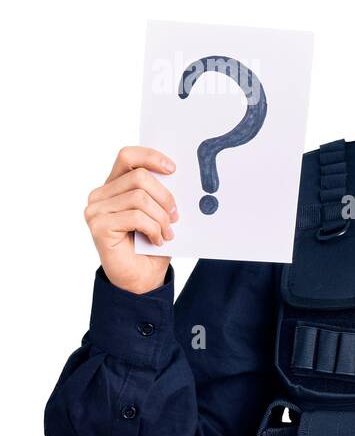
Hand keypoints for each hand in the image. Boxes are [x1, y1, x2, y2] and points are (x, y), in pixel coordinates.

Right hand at [85, 147, 177, 294]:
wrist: (142, 278)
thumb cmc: (151, 244)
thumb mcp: (159, 213)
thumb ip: (160, 193)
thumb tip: (177, 174)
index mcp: (115, 185)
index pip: (128, 156)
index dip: (151, 157)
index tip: (173, 169)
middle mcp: (100, 195)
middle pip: (139, 176)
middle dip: (165, 197)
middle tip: (175, 216)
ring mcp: (96, 210)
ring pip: (140, 197)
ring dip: (161, 217)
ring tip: (167, 232)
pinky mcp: (98, 225)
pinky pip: (135, 216)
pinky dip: (153, 228)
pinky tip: (157, 240)